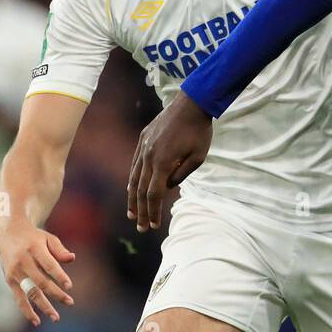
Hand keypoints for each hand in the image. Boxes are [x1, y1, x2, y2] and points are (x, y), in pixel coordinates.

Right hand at [0, 221, 74, 325]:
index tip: (69, 286)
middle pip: (41, 281)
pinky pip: (19, 298)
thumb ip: (60, 249)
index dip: (59, 276)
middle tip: (70, 302)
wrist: (8, 233)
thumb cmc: (34, 237)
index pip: (48, 265)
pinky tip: (37, 321)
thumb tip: (72, 259)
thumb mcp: (48, 238)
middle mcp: (23, 261)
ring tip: (56, 317)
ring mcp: (15, 272)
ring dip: (43, 306)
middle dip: (56, 294)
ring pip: (30, 292)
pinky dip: (27, 310)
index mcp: (34, 249)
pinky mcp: (9, 280)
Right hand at [128, 89, 212, 231]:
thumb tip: (168, 187)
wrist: (191, 104)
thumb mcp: (198, 157)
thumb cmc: (199, 132)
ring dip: (132, 198)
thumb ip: (181, 175)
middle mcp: (149, 157)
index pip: (154, 194)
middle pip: (141, 190)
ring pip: (134, 177)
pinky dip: (133, 178)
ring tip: (133, 213)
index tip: (154, 225)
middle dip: (141, 211)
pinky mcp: (143, 139)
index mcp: (163, 163)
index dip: (153, 211)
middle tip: (141, 227)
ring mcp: (144, 147)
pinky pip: (135, 163)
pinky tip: (132, 188)